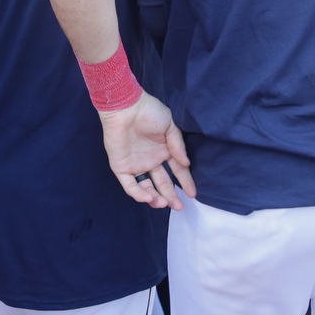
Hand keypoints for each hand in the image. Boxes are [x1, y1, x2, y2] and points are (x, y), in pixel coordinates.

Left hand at [99, 93, 194, 208]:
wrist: (126, 107)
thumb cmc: (149, 112)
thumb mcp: (170, 126)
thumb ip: (178, 146)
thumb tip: (187, 164)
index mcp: (163, 151)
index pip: (176, 171)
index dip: (185, 182)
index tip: (192, 193)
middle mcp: (150, 160)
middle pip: (162, 184)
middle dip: (170, 196)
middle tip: (179, 207)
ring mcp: (136, 165)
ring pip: (146, 188)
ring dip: (155, 197)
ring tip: (163, 203)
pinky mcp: (121, 167)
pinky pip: (129, 185)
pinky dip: (138, 193)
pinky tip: (149, 197)